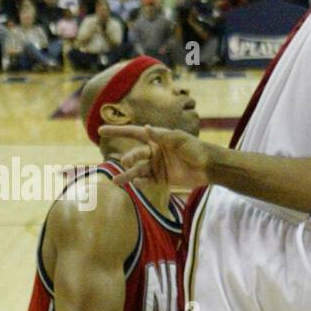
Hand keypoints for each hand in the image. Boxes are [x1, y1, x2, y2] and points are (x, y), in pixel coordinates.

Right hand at [99, 124, 215, 189]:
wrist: (209, 166)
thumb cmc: (196, 148)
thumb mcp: (181, 140)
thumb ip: (163, 136)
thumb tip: (147, 127)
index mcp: (157, 138)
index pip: (134, 133)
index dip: (118, 131)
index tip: (100, 130)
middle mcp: (154, 151)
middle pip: (135, 154)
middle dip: (128, 158)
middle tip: (126, 161)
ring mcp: (156, 165)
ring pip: (137, 170)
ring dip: (127, 175)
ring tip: (116, 181)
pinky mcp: (161, 178)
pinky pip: (146, 181)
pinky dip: (140, 182)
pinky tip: (137, 183)